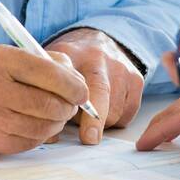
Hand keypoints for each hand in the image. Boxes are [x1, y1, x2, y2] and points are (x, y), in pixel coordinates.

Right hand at [0, 44, 88, 155]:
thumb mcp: (6, 56)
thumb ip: (44, 62)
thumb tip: (78, 82)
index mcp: (2, 61)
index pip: (50, 74)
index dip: (73, 86)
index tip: (82, 92)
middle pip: (50, 105)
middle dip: (68, 108)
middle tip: (70, 106)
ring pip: (43, 127)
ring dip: (56, 124)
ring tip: (54, 116)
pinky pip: (29, 143)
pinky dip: (39, 136)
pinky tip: (35, 126)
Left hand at [46, 27, 144, 143]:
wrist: (97, 41)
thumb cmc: (69, 64)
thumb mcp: (48, 68)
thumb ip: (43, 96)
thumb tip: (47, 136)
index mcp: (71, 54)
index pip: (69, 80)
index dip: (69, 104)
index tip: (71, 127)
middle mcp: (98, 58)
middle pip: (100, 92)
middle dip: (95, 119)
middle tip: (89, 138)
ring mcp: (120, 68)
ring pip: (114, 109)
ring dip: (101, 122)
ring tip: (90, 113)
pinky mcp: (136, 79)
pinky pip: (128, 111)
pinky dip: (116, 119)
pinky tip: (106, 108)